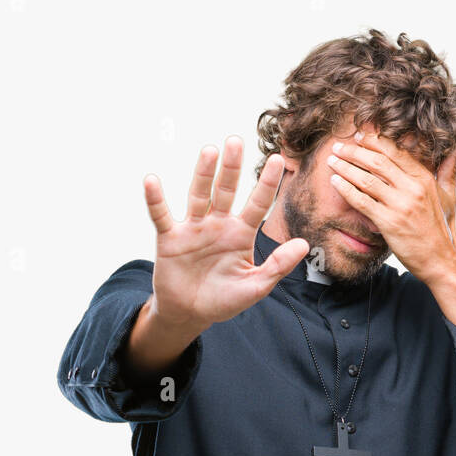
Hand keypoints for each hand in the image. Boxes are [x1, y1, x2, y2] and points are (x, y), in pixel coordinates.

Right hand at [143, 137, 309, 331]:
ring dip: (203, 174)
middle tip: (236, 142)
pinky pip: (161, 216)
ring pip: (199, 195)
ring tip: (209, 151)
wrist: (190, 314)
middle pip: (226, 190)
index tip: (278, 160)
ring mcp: (193, 229)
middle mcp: (218, 224)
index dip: (268, 183)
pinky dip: (155, 200)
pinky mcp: (170, 238)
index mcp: (241, 234)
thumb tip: (304, 244)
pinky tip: (152, 181)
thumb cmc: (223, 300)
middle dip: (232, 168)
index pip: (258, 203)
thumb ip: (278, 266)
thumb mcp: (255, 287)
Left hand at [326, 131, 455, 281]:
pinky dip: (346, 189)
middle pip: (377, 161)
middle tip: (338, 146)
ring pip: (366, 179)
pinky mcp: (389, 222)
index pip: (395, 152)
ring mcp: (400, 205)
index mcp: (424, 178)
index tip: (358, 136)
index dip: (374, 141)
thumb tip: (454, 151)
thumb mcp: (449, 197)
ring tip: (332, 160)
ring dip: (345, 167)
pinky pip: (362, 201)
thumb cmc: (442, 230)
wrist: (440, 260)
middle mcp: (412, 188)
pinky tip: (334, 182)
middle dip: (354, 151)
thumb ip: (447, 172)